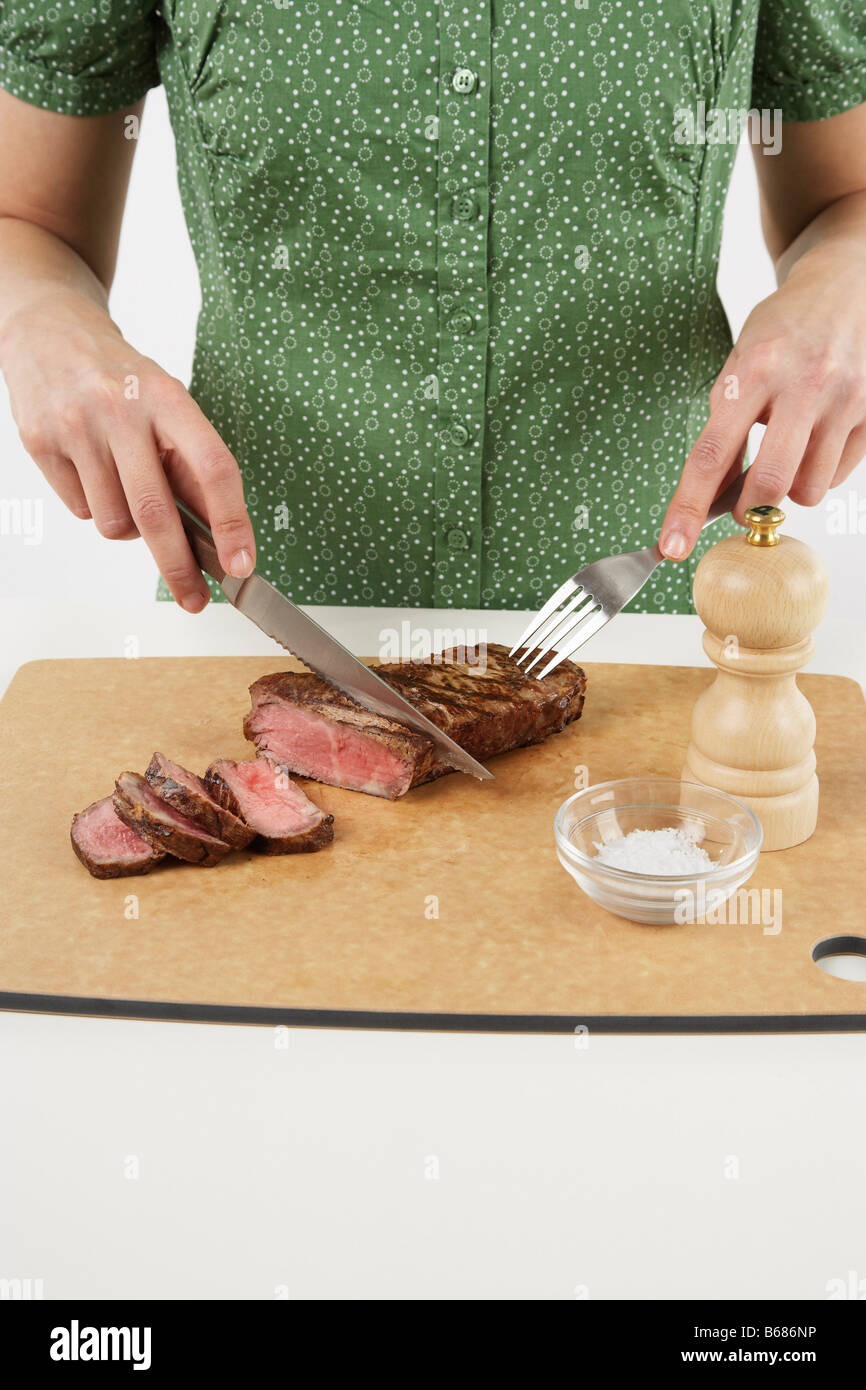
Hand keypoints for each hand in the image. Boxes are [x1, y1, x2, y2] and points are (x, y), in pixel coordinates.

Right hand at [0, 289, 255, 609]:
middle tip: (194, 600)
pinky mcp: (40, 442)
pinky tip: (93, 472)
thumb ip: (190, 465)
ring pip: (115, 524)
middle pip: (157, 512)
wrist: (51, 331)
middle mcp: (121, 409)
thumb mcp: (169, 405)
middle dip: (180, 568)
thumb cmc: (123, 379)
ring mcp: (77, 426)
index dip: (231, 522)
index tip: (241, 564)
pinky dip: (95, 507)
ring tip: (126, 488)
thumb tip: (221, 537)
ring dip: (130, 529)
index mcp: (168, 397)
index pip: (212, 468)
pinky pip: (82, 511)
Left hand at [659, 252, 865, 559]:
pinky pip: (839, 476)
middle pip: (768, 485)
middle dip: (750, 509)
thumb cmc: (782, 333)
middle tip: (743, 505)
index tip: (672, 548)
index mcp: (753, 370)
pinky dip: (821, 472)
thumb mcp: (739, 367)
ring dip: (789, 490)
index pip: (711, 455)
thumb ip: (725, 429)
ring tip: (788, 451)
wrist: (845, 285)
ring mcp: (844, 398)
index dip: (687, 508)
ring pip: (808, 490)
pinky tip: (817, 438)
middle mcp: (802, 383)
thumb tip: (710, 502)